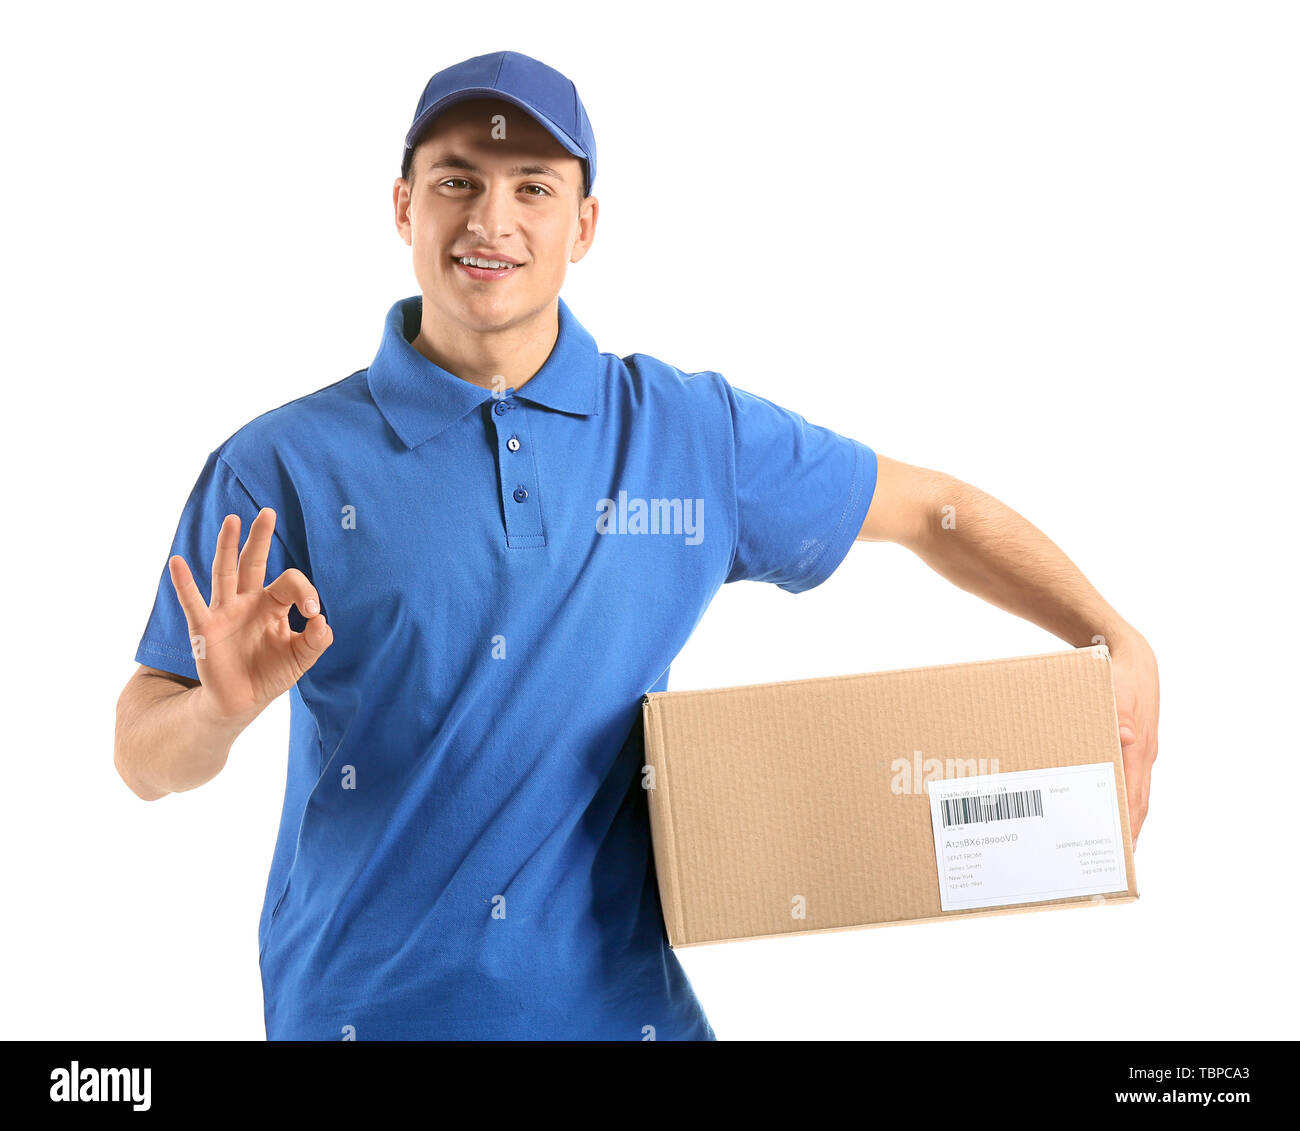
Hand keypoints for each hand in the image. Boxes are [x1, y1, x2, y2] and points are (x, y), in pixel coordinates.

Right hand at [167, 508, 333, 727]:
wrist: (242, 701)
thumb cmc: (271, 673)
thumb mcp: (301, 657)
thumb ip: (316, 639)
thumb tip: (322, 620)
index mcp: (273, 604)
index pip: (290, 583)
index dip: (305, 593)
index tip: (312, 614)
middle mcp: (247, 601)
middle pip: (253, 562)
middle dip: (260, 539)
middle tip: (268, 512)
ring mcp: (224, 612)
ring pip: (225, 573)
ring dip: (227, 546)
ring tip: (232, 520)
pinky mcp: (204, 628)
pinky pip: (193, 602)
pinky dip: (184, 582)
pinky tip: (177, 561)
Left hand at [1109, 632, 1159, 848]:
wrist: (1130, 653)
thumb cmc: (1118, 674)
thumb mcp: (1115, 691)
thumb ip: (1119, 715)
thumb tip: (1126, 737)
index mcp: (1139, 749)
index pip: (1134, 796)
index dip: (1130, 825)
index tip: (1123, 851)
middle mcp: (1144, 754)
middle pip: (1137, 800)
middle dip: (1128, 830)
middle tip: (1115, 858)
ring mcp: (1141, 749)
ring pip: (1134, 790)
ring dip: (1125, 814)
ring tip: (1111, 839)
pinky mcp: (1134, 743)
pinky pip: (1128, 775)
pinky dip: (1120, 793)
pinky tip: (1105, 801)